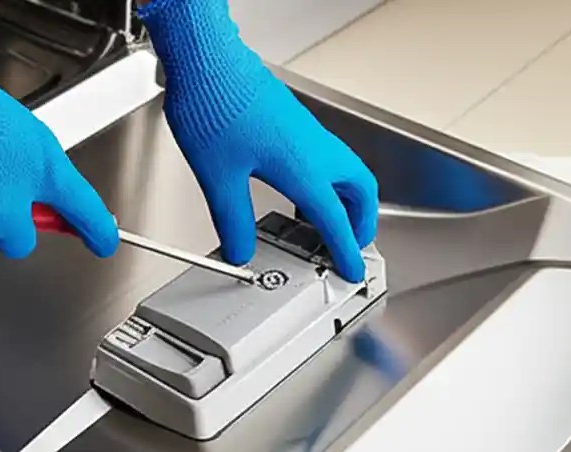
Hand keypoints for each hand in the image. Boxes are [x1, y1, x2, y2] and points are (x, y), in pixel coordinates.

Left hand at [139, 0, 377, 281]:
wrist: (209, 62)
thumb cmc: (215, 106)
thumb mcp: (218, 177)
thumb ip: (232, 219)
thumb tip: (239, 248)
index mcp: (303, 167)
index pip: (335, 220)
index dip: (345, 251)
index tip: (351, 269)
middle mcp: (315, 148)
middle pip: (360, 191)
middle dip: (362, 221)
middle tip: (349, 244)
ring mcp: (309, 132)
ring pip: (348, 170)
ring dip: (348, 199)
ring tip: (328, 221)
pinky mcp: (296, 122)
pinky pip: (329, 157)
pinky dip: (329, 180)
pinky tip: (300, 189)